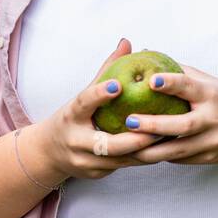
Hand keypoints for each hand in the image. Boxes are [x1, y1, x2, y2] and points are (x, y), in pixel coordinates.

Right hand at [31, 37, 162, 180]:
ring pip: (121, 159)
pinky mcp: (96, 174)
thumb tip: (127, 43)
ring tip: (168, 137)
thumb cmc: (74, 117)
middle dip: (136, 137)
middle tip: (160, 125)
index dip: (99, 95)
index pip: (83, 103)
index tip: (118, 85)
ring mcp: (85, 162)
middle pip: (108, 144)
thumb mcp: (83, 95)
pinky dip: (143, 157)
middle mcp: (75, 142)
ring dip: (146, 150)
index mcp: (71, 116)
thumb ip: (106, 71)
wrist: (49, 153)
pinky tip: (162, 148)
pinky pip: (124, 166)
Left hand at [124, 64, 217, 166]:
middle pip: (183, 125)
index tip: (151, 80)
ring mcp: (212, 141)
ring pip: (179, 149)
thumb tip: (144, 52)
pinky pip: (180, 159)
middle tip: (129, 121)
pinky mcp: (208, 158)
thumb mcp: (206, 81)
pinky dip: (161, 156)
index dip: (171, 83)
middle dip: (154, 124)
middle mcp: (213, 118)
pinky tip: (141, 154)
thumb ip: (177, 70)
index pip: (189, 86)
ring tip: (127, 145)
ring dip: (151, 149)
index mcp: (210, 94)